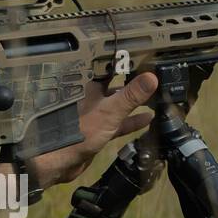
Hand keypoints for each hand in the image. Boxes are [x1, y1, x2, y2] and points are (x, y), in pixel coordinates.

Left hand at [31, 72, 158, 187]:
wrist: (62, 160)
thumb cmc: (81, 131)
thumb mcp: (110, 111)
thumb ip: (131, 96)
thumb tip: (152, 77)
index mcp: (90, 87)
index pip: (110, 68)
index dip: (126, 62)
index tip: (144, 57)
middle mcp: (92, 98)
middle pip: (116, 86)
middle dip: (133, 83)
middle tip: (154, 77)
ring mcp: (96, 115)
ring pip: (118, 105)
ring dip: (134, 103)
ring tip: (155, 98)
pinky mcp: (99, 131)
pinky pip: (119, 122)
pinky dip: (131, 121)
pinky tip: (147, 119)